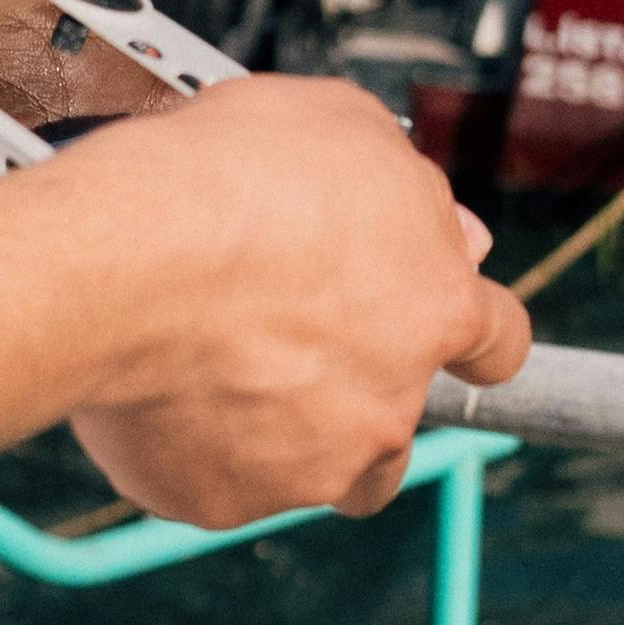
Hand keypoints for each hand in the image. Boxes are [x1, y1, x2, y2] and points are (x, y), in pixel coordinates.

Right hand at [56, 77, 531, 526]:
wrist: (124, 259)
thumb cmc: (230, 177)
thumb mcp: (342, 123)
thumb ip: (409, 186)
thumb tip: (448, 229)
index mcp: (435, 306)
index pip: (499, 341)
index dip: (472, 334)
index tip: (438, 329)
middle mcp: (389, 405)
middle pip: (400, 423)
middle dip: (361, 392)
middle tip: (290, 338)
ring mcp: (308, 466)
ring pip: (317, 469)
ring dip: (286, 434)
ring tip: (216, 366)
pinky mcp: (220, 502)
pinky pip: (216, 481)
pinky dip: (193, 444)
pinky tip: (152, 383)